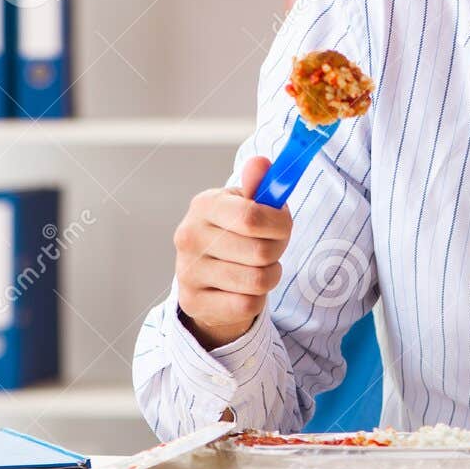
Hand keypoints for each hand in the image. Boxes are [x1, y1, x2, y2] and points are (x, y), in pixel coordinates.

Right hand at [173, 156, 291, 348]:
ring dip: (270, 276)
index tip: (282, 226)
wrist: (208, 277)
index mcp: (204, 205)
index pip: (252, 217)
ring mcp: (187, 271)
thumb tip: (261, 163)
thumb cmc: (236, 234)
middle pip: (260, 252)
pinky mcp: (193, 302)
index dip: (279, 225)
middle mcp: (190, 236)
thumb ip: (259, 186)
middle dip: (276, 251)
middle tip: (269, 249)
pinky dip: (256, 300)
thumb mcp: (248, 205)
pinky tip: (245, 289)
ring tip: (259, 268)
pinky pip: (247, 305)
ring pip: (257, 281)